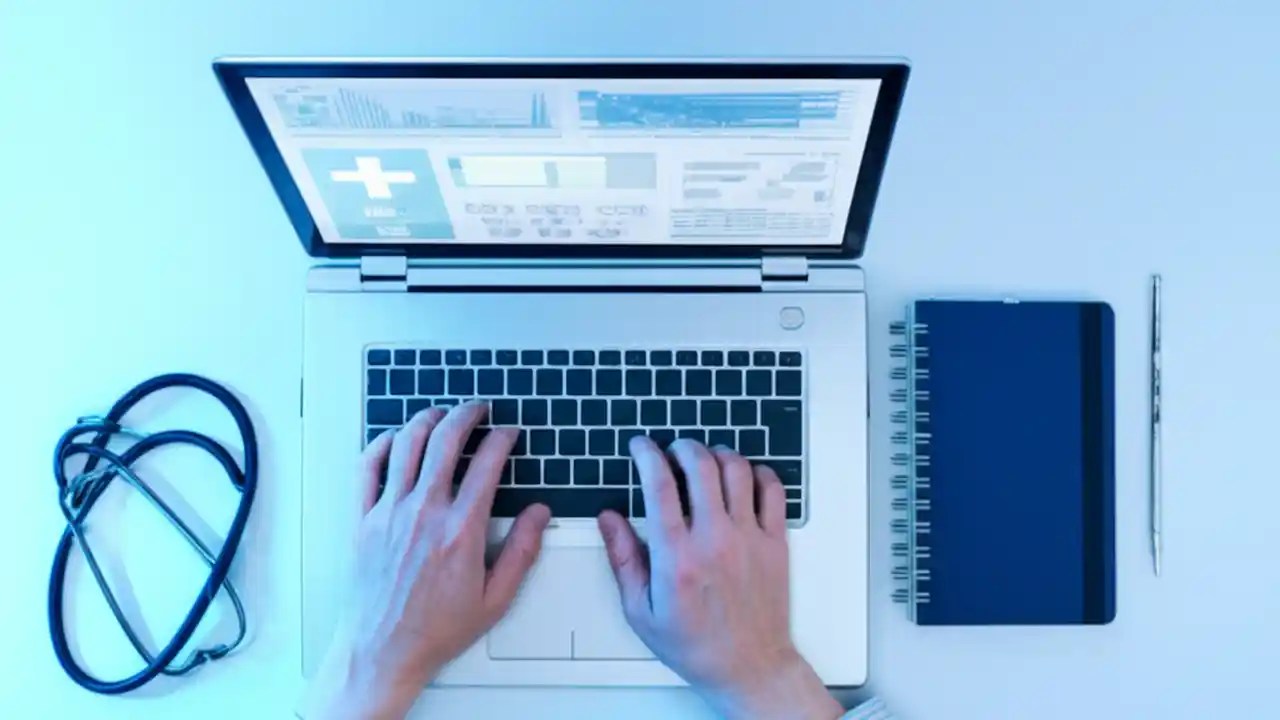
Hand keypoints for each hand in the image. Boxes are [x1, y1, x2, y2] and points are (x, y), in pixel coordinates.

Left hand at [300, 402, 551, 719]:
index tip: (509, 433)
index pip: (487, 463)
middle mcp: (424, 514)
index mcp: (461, 531)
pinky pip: (367, 467)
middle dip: (466, 414)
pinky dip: (382, 444)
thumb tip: (540, 514)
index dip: (502, 438)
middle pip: (445, 440)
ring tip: (439, 415)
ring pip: (406, 444)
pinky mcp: (362, 520)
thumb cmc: (435, 630)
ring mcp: (389, 513)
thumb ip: (522, 551)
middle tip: (477, 409)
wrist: (382, 651)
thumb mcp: (495, 598)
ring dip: (426, 420)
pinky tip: (394, 439)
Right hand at [597, 438, 842, 719]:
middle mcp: (714, 540)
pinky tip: (743, 478)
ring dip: (718, 454)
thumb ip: (623, 559)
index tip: (640, 446)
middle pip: (701, 465)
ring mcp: (749, 538)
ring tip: (706, 460)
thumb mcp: (641, 610)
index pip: (658, 485)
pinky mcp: (775, 542)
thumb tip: (609, 519)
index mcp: (676, 557)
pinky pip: (772, 489)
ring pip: (737, 469)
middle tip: (673, 450)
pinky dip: (757, 472)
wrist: (748, 666)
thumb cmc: (694, 644)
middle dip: (682, 446)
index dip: (646, 454)